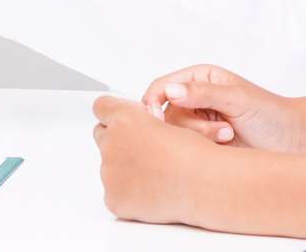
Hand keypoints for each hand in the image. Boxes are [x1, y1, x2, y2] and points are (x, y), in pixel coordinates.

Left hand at [92, 95, 216, 224]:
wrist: (204, 183)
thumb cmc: (192, 153)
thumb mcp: (168, 121)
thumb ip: (140, 119)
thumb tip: (132, 120)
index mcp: (124, 119)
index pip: (101, 107)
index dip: (112, 112)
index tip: (119, 119)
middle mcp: (111, 143)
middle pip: (101, 135)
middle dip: (117, 139)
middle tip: (142, 147)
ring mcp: (109, 174)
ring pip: (108, 165)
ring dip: (124, 167)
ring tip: (153, 172)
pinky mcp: (113, 198)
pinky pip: (114, 191)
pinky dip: (128, 191)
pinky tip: (151, 190)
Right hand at [139, 65, 305, 151]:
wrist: (291, 141)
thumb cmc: (270, 113)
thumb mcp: (237, 99)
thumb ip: (203, 94)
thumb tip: (170, 91)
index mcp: (200, 78)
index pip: (162, 86)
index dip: (153, 101)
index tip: (157, 117)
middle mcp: (195, 99)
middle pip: (166, 114)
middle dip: (192, 125)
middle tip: (222, 131)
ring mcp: (199, 122)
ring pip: (177, 134)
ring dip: (202, 137)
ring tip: (228, 136)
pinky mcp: (204, 145)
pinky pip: (188, 149)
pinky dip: (202, 150)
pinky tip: (224, 145)